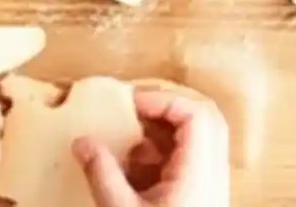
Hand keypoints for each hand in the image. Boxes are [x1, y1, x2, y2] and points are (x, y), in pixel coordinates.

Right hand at [74, 90, 231, 206]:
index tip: (130, 103)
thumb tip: (83, 143)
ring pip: (198, 143)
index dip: (163, 99)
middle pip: (204, 121)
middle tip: (133, 113)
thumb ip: (102, 173)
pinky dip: (163, 159)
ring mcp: (211, 190)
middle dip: (166, 111)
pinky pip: (190, 165)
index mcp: (199, 173)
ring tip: (128, 148)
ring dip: (163, 137)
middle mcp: (212, 177)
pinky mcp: (202, 202)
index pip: (195, 115)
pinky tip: (134, 173)